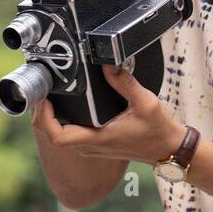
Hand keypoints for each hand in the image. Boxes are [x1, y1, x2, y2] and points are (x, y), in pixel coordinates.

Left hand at [30, 64, 185, 165]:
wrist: (170, 149)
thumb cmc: (159, 130)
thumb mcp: (145, 102)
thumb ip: (125, 82)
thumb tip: (109, 62)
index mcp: (99, 137)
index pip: (58, 137)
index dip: (44, 118)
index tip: (45, 99)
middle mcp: (92, 145)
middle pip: (53, 135)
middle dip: (43, 114)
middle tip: (43, 92)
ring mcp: (94, 147)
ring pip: (61, 136)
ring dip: (51, 118)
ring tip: (50, 96)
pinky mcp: (98, 144)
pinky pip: (72, 135)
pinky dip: (63, 122)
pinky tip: (66, 105)